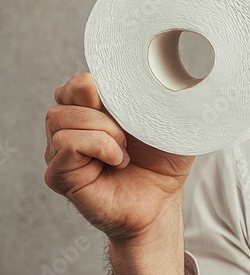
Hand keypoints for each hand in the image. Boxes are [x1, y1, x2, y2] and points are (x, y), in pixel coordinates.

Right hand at [44, 72, 195, 243]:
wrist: (162, 203)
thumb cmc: (163, 162)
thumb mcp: (166, 120)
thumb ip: (155, 94)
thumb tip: (149, 71)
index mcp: (91, 110)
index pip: (78, 81)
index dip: (101, 87)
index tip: (130, 107)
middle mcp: (69, 128)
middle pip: (64, 93)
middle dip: (103, 108)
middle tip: (129, 132)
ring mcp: (58, 151)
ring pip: (61, 117)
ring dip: (104, 130)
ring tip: (125, 150)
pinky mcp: (57, 174)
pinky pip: (67, 143)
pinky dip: (99, 147)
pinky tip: (118, 161)